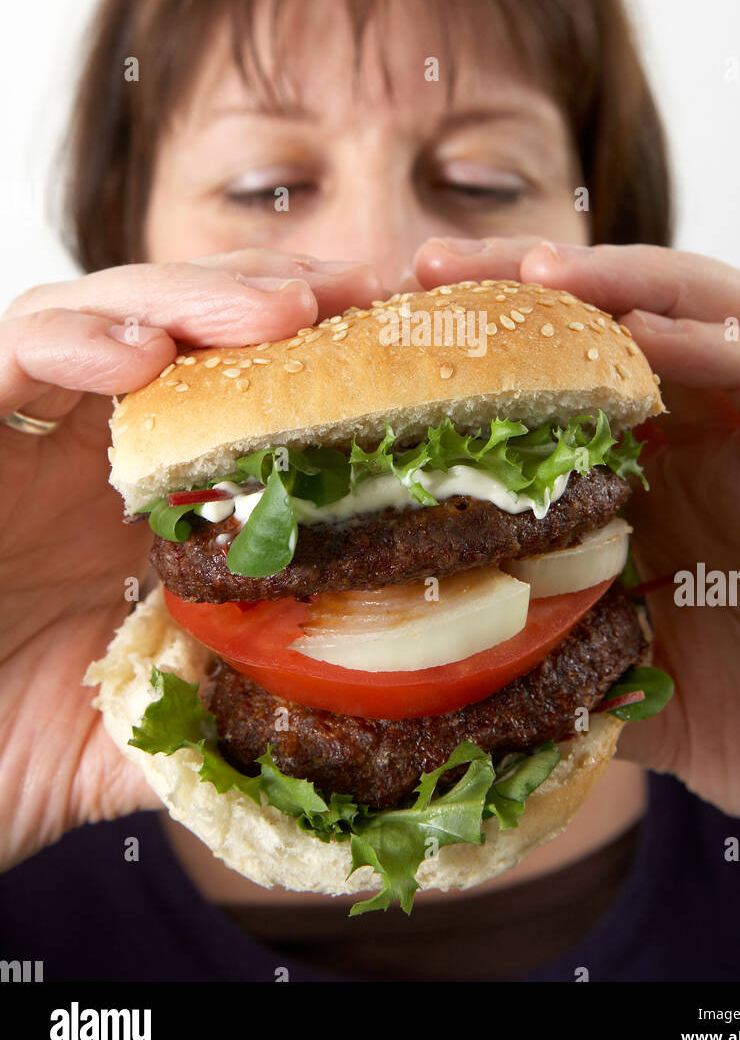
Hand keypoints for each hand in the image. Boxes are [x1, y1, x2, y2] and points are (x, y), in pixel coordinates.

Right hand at [0, 250, 382, 868]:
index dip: (314, 363)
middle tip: (356, 297)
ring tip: (278, 312)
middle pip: (182, 328)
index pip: (234, 394)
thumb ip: (217, 721)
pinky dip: (74, 339)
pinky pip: (10, 352)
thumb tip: (338, 733)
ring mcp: (17, 432)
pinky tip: (139, 358)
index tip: (400, 352)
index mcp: (140, 501)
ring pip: (104, 311)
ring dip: (193, 299)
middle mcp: (82, 449)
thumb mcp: (129, 741)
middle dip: (272, 300)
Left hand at [414, 236, 739, 839]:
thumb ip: (550, 652)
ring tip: (536, 269)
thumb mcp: (626, 678)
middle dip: (530, 276)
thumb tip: (438, 665)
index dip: (487, 335)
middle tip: (432, 266)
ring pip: (713, 309)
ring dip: (626, 278)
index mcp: (661, 464)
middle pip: (627, 309)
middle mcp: (716, 430)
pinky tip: (647, 335)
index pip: (569, 363)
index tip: (389, 323)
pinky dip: (718, 346)